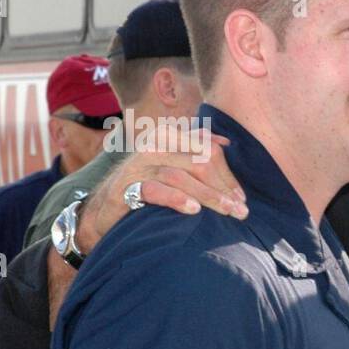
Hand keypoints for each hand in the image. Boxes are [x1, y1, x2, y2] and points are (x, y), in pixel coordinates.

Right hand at [75, 122, 246, 252]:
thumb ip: (196, 150)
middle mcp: (153, 146)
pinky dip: (176, 199)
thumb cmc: (147, 184)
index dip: (228, 175)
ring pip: (181, 177)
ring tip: (226, 212)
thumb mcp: (172, 164)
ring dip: (208, 197)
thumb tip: (226, 143)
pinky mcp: (124, 188)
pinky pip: (154, 190)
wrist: (106, 208)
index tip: (242, 198)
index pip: (208, 151)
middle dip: (223, 188)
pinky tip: (194, 210)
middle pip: (198, 163)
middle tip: (240, 211)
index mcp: (168, 137)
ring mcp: (137, 166)